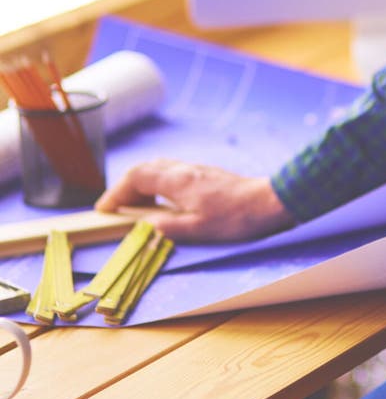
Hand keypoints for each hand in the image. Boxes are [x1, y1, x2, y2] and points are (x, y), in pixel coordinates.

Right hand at [95, 158, 293, 241]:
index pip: (137, 176)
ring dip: (141, 184)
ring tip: (133, 206)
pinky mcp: (205, 175)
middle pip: (145, 168)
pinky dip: (156, 183)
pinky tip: (160, 201)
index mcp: (178, 181)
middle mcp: (184, 170)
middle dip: (125, 186)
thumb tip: (144, 226)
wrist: (267, 201)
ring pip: (158, 168)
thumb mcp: (198, 229)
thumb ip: (168, 227)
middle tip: (115, 209)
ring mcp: (196, 170)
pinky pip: (171, 172)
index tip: (104, 209)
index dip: (117, 191)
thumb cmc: (235, 217)